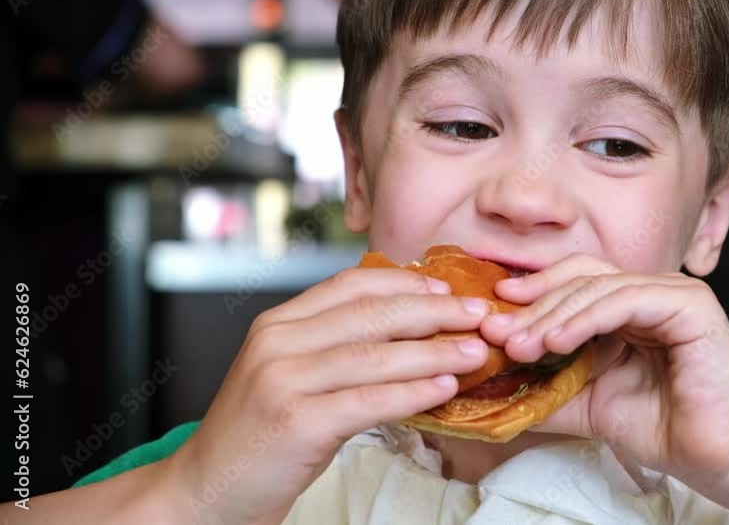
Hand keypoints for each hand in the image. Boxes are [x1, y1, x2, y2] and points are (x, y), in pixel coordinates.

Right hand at [164, 268, 489, 523]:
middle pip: (371, 314)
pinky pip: (369, 401)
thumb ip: (336, 346)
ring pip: (375, 356)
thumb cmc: (260, 433)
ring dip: (434, 352)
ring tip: (475, 352)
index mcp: (278, 322)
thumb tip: (411, 332)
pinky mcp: (295, 421)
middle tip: (477, 314)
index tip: (446, 289)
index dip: (405, 284)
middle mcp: (277, 342)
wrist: (206, 488)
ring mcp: (283, 380)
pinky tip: (443, 389)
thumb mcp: (292, 374)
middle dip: (433, 312)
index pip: (351, 285)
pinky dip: (413, 393)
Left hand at [479, 254, 728, 496]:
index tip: (493, 316)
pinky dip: (586, 318)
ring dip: (553, 315)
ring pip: (598, 286)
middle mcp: (651, 292)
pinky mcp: (690, 303)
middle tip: (497, 333)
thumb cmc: (663, 429)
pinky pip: (626, 300)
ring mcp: (672, 293)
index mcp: (630, 308)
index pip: (574, 283)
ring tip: (521, 345)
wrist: (716, 457)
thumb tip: (493, 386)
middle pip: (580, 278)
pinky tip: (558, 341)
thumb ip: (547, 388)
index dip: (533, 294)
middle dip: (534, 305)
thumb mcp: (586, 403)